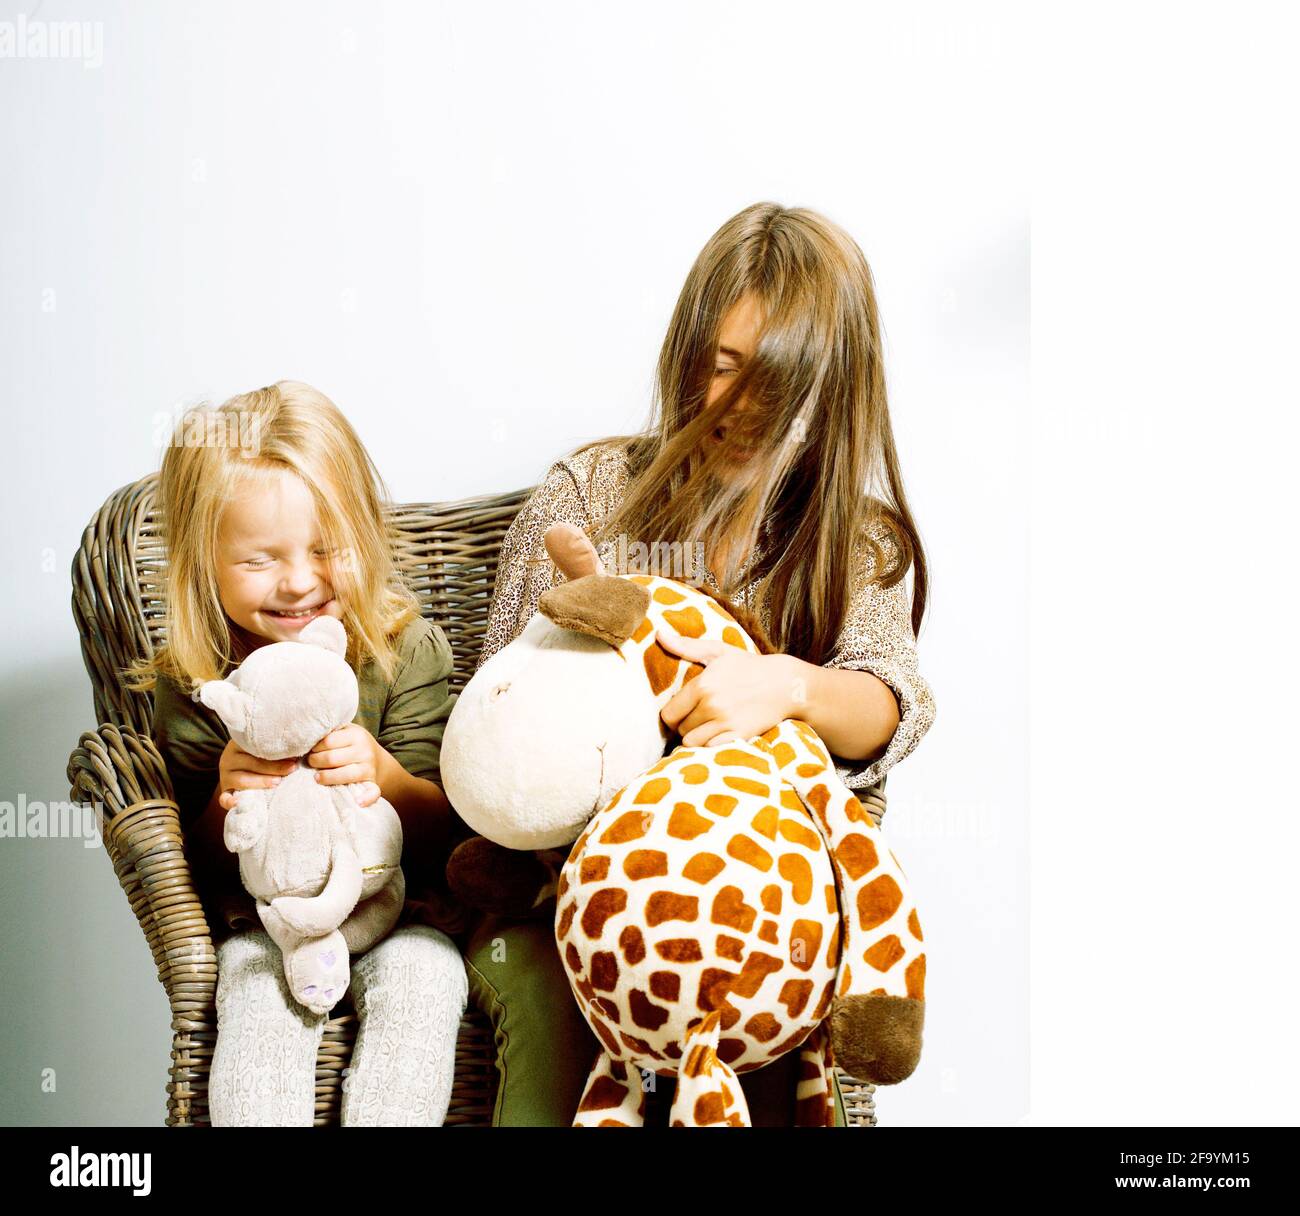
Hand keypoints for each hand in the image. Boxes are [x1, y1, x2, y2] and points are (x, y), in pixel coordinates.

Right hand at [217, 739, 295, 810]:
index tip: (295, 754)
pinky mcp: (225, 791)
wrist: (242, 765)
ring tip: (278, 782)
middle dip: (274, 766)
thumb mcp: (267, 746)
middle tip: (292, 768)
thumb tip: (301, 743)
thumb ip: (278, 745)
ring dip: (261, 781)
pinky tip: (239, 803)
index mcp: (239, 743)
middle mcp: (229, 758)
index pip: (255, 745)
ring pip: (241, 779)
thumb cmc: (263, 755)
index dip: (276, 750)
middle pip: (251, 762)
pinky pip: (223, 798)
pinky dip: (230, 801)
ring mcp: (225, 775)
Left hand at [307, 724, 382, 806]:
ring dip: (326, 778)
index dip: (315, 747)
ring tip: (317, 777)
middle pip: (331, 759)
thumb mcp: (344, 731)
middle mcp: (364, 751)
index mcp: (356, 735)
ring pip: (344, 775)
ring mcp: (369, 768)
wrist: (375, 757)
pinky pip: (372, 792)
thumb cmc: (351, 744)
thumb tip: (306, 737)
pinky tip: (358, 802)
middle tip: (312, 762)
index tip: (312, 750)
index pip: (328, 741)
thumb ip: (330, 732)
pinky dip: (367, 798)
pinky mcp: (372, 783)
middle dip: (315, 762)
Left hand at [656, 627, 799, 746]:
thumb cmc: (748, 665)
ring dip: (695, 736)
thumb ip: (686, 646)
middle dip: (684, 725)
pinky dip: (710, 745)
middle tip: (694, 717)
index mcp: (702, 686)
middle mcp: (712, 706)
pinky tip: (716, 735)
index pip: (669, 713)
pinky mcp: (739, 737)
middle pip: (680, 729)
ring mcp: (726, 723)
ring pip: (692, 742)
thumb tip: (659, 634)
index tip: (681, 710)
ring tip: (704, 727)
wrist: (786, 684)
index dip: (672, 714)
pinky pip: (710, 749)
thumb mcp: (718, 651)